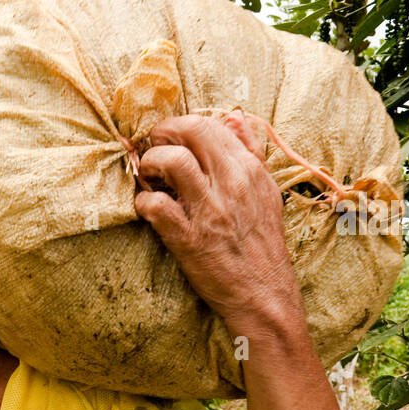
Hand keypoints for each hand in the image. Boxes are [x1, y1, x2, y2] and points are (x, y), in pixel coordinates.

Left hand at [133, 113, 305, 335]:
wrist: (265, 294)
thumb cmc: (261, 243)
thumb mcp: (266, 191)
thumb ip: (249, 151)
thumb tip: (233, 115)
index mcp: (248, 170)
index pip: (209, 124)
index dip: (180, 125)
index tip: (170, 138)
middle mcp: (231, 184)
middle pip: (190, 131)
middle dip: (161, 133)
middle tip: (152, 148)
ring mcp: (209, 210)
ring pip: (171, 161)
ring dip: (150, 163)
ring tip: (148, 176)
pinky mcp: (189, 239)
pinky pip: (156, 206)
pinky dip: (143, 202)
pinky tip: (146, 208)